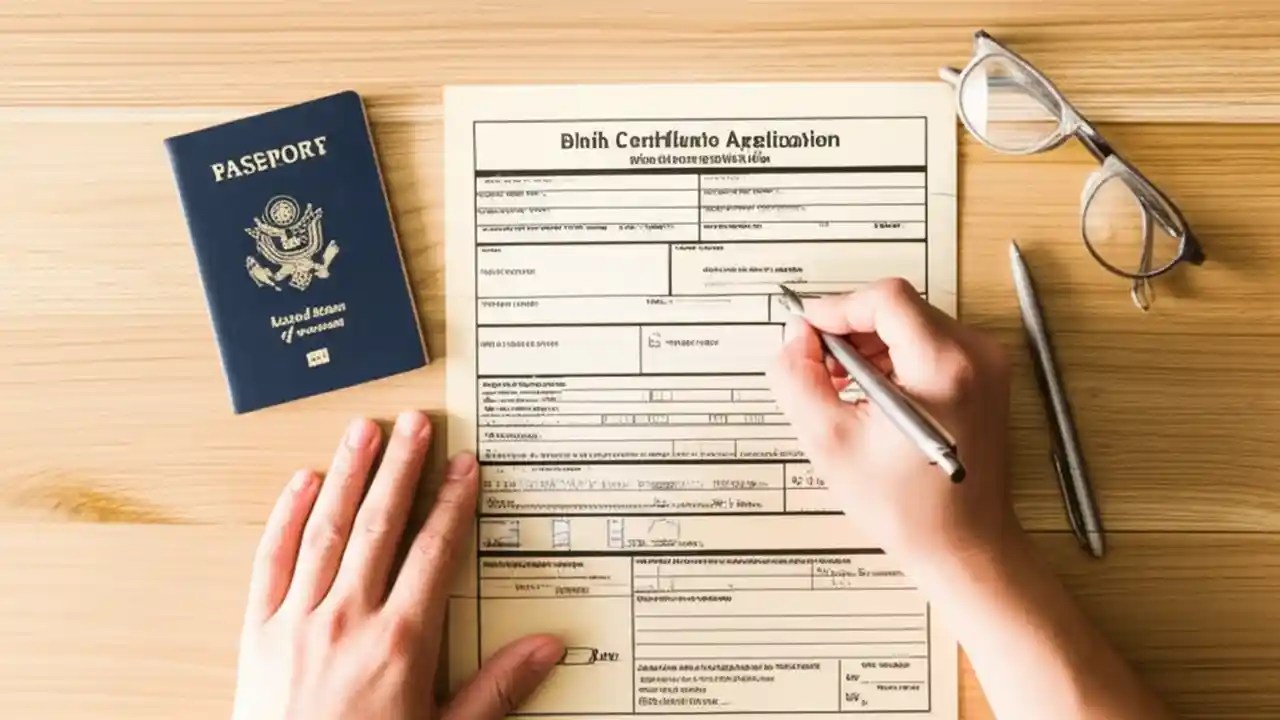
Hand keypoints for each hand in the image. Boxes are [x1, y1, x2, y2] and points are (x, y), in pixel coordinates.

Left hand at [233, 411, 562, 719]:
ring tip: (363, 432)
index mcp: (400, 643)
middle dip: (401, 469)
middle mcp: (348, 620)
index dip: (452, 503)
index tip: (463, 466)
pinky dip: (287, 518)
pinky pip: (272, 561)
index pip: (434, 552)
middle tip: (415, 425)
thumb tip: (547, 647)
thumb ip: (497, 688)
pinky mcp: (259, 632)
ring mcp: (299, 622)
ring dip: (348, 475)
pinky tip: (302, 484)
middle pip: (381, 526)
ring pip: (327, 530)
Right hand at [767, 279, 1014, 569]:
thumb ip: (798, 379)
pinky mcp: (984, 377)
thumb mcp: (830, 442)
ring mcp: (986, 365)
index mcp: (943, 367)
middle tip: (819, 368)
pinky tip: (872, 396)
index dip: (837, 308)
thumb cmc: (909, 508)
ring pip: (911, 323)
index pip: (884, 298)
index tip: (808, 333)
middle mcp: (975, 356)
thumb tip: (794, 339)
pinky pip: (928, 344)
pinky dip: (893, 358)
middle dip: (849, 331)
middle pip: (897, 308)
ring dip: (869, 345)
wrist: (964, 546)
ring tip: (844, 389)